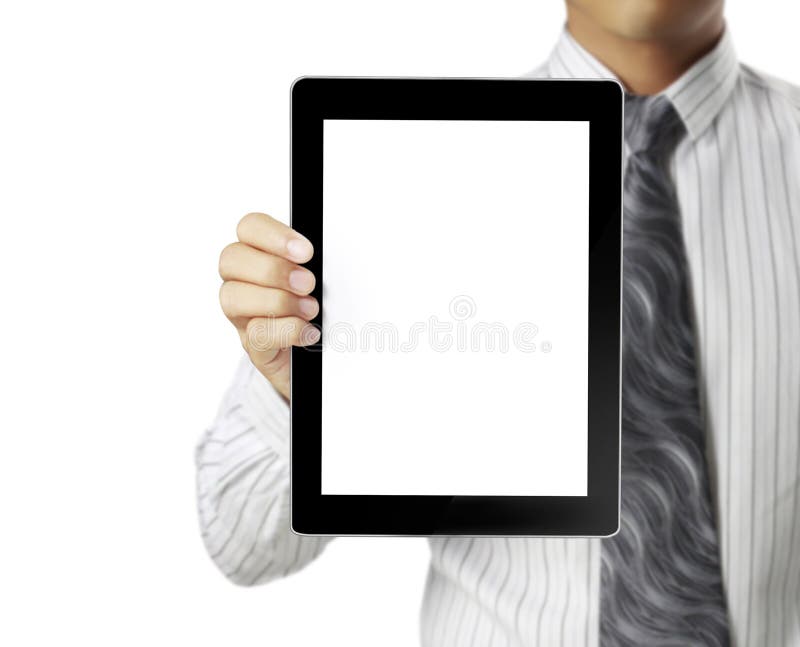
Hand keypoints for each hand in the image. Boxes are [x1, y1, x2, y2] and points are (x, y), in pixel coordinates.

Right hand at [219, 212, 318, 401]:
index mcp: (259, 255)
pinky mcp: (254, 347)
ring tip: (310, 309)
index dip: (273, 236)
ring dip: (278, 301)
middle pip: (231, 259)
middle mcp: (242, 282)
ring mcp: (243, 316)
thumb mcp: (320, 280)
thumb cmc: (319, 310)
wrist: (323, 359)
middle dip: (273, 270)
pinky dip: (287, 331)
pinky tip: (309, 332)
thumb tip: (325, 258)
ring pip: (232, 297)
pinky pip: (256, 334)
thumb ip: (313, 263)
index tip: (306, 252)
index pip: (249, 228)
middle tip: (308, 283)